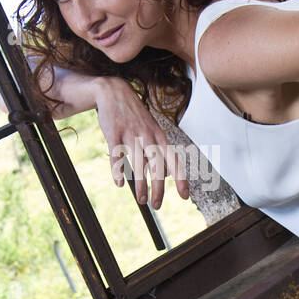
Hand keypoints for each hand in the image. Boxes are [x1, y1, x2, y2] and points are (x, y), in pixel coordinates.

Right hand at [94, 79, 189, 208]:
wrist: (114, 92)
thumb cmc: (135, 116)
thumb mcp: (152, 129)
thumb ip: (159, 150)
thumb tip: (165, 174)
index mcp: (159, 137)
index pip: (173, 160)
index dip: (180, 178)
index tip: (184, 196)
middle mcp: (148, 136)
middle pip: (156, 166)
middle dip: (158, 188)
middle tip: (157, 206)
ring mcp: (131, 134)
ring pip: (138, 164)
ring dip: (140, 185)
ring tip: (142, 200)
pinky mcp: (114, 134)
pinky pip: (117, 156)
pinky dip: (118, 171)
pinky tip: (120, 183)